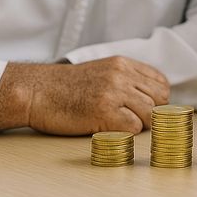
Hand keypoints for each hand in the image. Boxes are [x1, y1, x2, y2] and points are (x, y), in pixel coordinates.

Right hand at [0, 56, 169, 134]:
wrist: (36, 91)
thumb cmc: (65, 87)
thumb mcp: (100, 71)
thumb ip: (124, 78)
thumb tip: (149, 96)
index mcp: (122, 64)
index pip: (160, 82)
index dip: (158, 99)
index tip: (148, 109)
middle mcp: (122, 75)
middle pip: (160, 99)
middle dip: (152, 114)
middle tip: (135, 122)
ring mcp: (113, 92)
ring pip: (150, 113)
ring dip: (140, 124)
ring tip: (121, 126)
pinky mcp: (103, 110)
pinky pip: (134, 127)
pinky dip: (127, 132)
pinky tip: (111, 129)